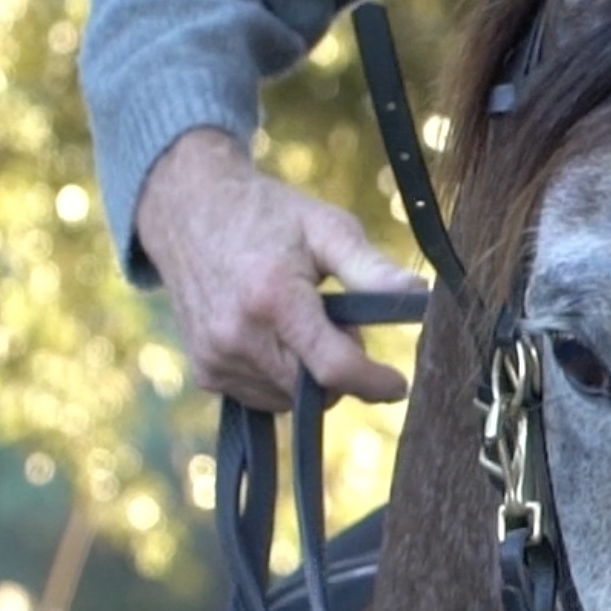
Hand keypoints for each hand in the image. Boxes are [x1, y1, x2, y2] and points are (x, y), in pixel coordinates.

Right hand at [136, 128, 420, 410]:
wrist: (186, 210)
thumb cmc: (268, 215)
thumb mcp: (327, 227)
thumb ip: (372, 269)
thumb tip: (424, 298)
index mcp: (272, 299)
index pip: (335, 370)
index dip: (375, 383)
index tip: (398, 384)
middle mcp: (238, 336)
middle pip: (316, 390)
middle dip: (339, 366)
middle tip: (333, 319)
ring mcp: (217, 357)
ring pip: (291, 399)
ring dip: (309, 374)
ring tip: (298, 321)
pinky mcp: (205, 371)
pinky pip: (263, 397)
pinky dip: (280, 378)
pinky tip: (272, 336)